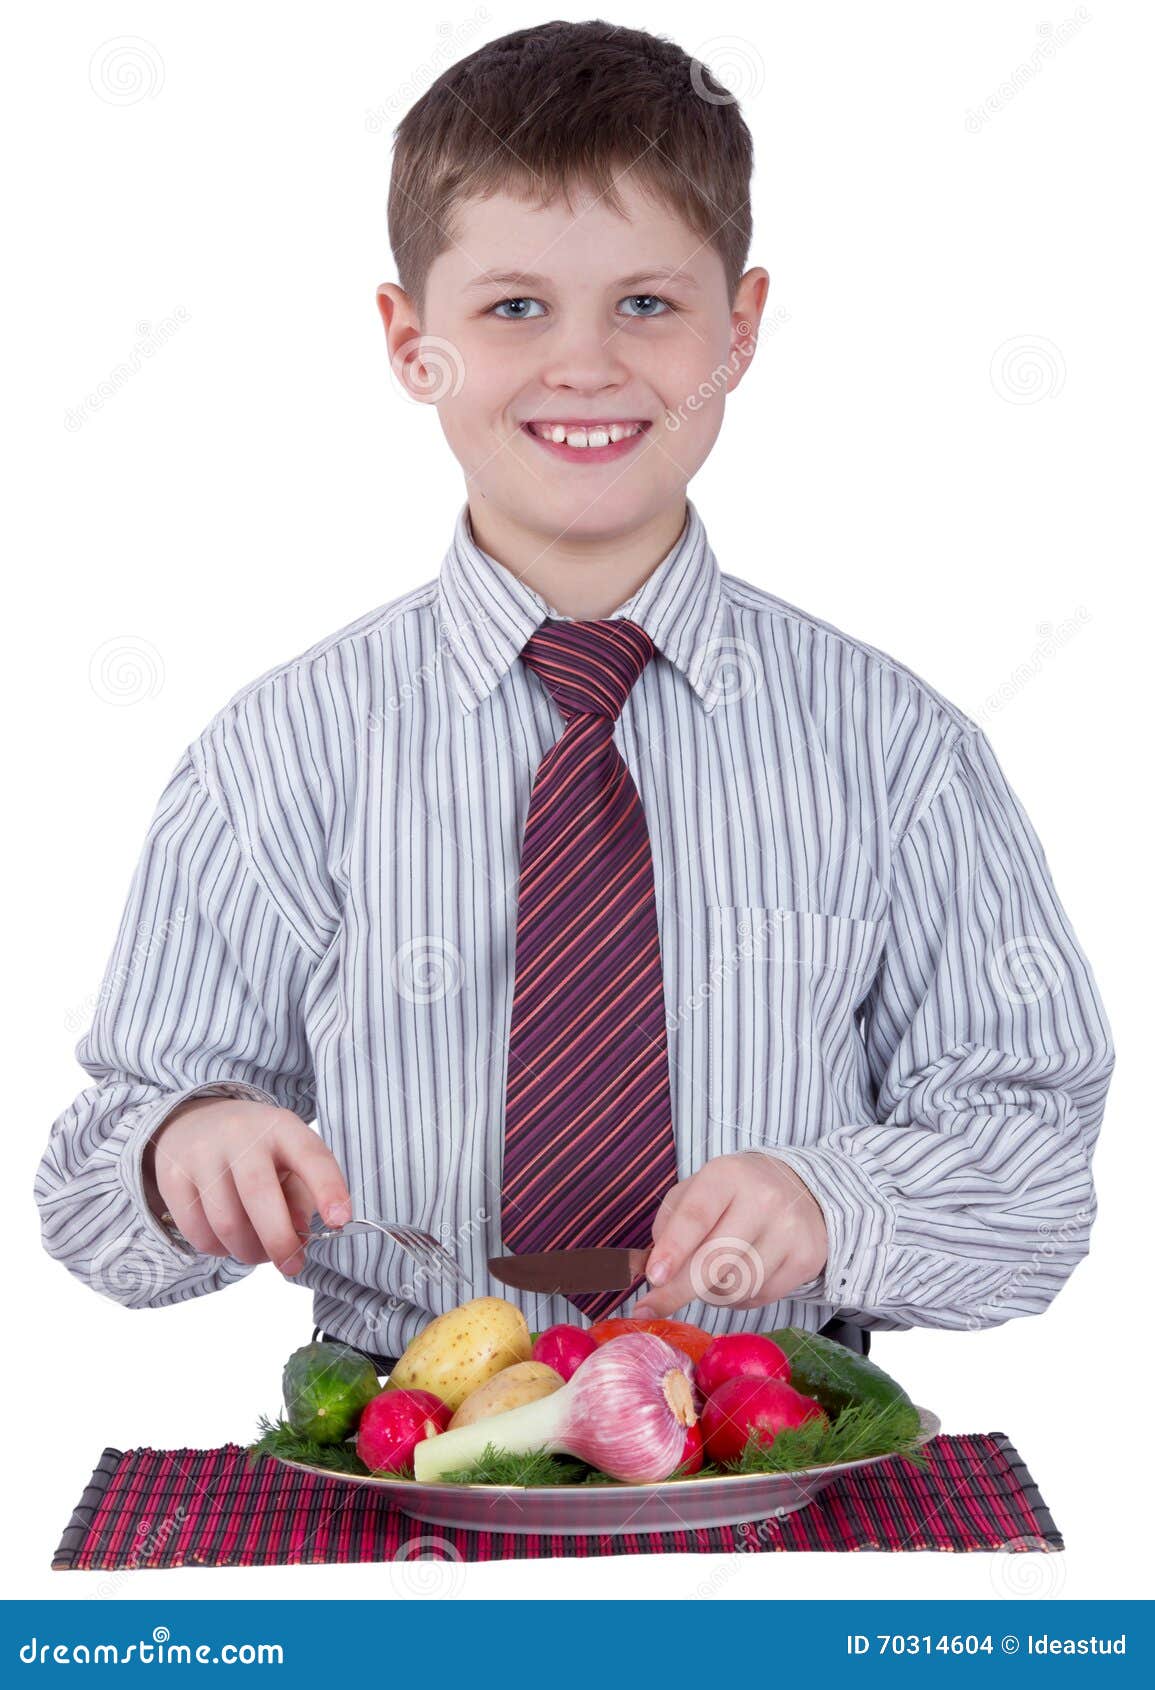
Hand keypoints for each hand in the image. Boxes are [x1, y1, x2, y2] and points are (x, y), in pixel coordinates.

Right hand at [142, 1097, 351, 1275]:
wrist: (194, 1122)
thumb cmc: (257, 1151)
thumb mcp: (289, 1159)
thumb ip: (301, 1196)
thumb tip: (296, 1235)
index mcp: (281, 1127)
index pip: (310, 1156)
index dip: (327, 1189)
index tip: (340, 1221)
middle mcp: (240, 1135)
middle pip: (259, 1195)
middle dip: (279, 1241)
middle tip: (292, 1265)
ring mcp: (201, 1154)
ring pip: (226, 1223)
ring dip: (248, 1251)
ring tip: (258, 1250)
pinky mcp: (173, 1177)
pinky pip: (198, 1233)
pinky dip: (218, 1249)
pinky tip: (228, 1239)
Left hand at [633, 1151, 827, 1319]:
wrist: (801, 1189)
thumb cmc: (734, 1193)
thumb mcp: (697, 1191)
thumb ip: (669, 1224)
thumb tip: (652, 1272)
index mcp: (727, 1175)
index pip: (696, 1216)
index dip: (673, 1250)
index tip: (653, 1277)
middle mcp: (763, 1199)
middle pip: (716, 1260)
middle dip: (678, 1290)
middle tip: (650, 1308)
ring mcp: (789, 1230)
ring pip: (735, 1285)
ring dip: (711, 1292)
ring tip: (710, 1273)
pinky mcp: (807, 1258)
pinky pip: (759, 1298)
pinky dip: (738, 1297)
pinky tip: (741, 1274)